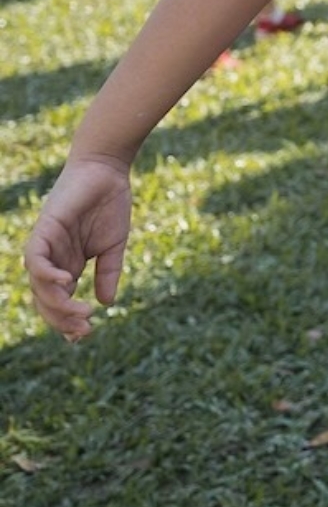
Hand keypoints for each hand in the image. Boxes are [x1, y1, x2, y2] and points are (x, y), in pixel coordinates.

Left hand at [23, 155, 136, 341]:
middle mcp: (51, 259)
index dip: (67, 320)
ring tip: (82, 313)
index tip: (85, 335)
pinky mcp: (44, 230)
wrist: (108, 171)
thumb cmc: (111, 204)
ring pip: (39, 285)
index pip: (59, 300)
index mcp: (67, 264)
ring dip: (57, 303)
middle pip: (46, 299)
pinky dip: (47, 274)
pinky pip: (35, 259)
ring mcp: (45, 246)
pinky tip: (67, 282)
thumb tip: (106, 303)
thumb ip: (108, 273)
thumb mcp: (114, 246)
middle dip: (62, 319)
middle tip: (85, 330)